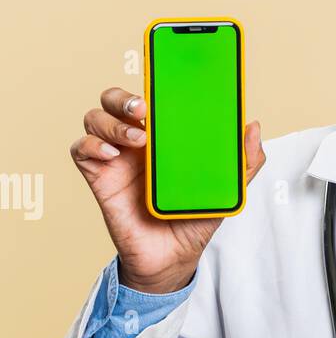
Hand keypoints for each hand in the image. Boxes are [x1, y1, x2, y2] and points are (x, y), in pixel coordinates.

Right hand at [70, 87, 265, 292]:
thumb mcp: (226, 192)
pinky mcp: (100, 178)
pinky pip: (81, 150)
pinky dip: (92, 145)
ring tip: (137, 140)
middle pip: (114, 100)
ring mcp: (116, 158)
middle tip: (143, 109)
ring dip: (112, 122)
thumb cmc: (193, 221)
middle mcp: (136, 142)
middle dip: (123, 96)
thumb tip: (253, 126)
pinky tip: (112, 156)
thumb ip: (244, 162)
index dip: (150, 82)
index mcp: (164, 136)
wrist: (173, 259)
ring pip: (95, 119)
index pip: (151, 97)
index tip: (163, 78)